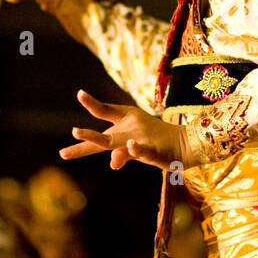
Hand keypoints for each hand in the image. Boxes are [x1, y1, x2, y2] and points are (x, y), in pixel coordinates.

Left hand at [61, 89, 186, 171]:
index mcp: (125, 122)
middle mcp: (131, 129)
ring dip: (105, 141)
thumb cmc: (155, 142)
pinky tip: (131, 146)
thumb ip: (121, 155)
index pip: (104, 111)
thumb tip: (113, 163)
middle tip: (74, 131)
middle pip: (105, 137)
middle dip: (88, 138)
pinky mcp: (156, 151)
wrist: (184, 144)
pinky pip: (145, 152)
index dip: (92, 103)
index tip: (79, 93)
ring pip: (120, 143)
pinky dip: (138, 149)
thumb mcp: (134, 147)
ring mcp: (143, 140)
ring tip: (90, 140)